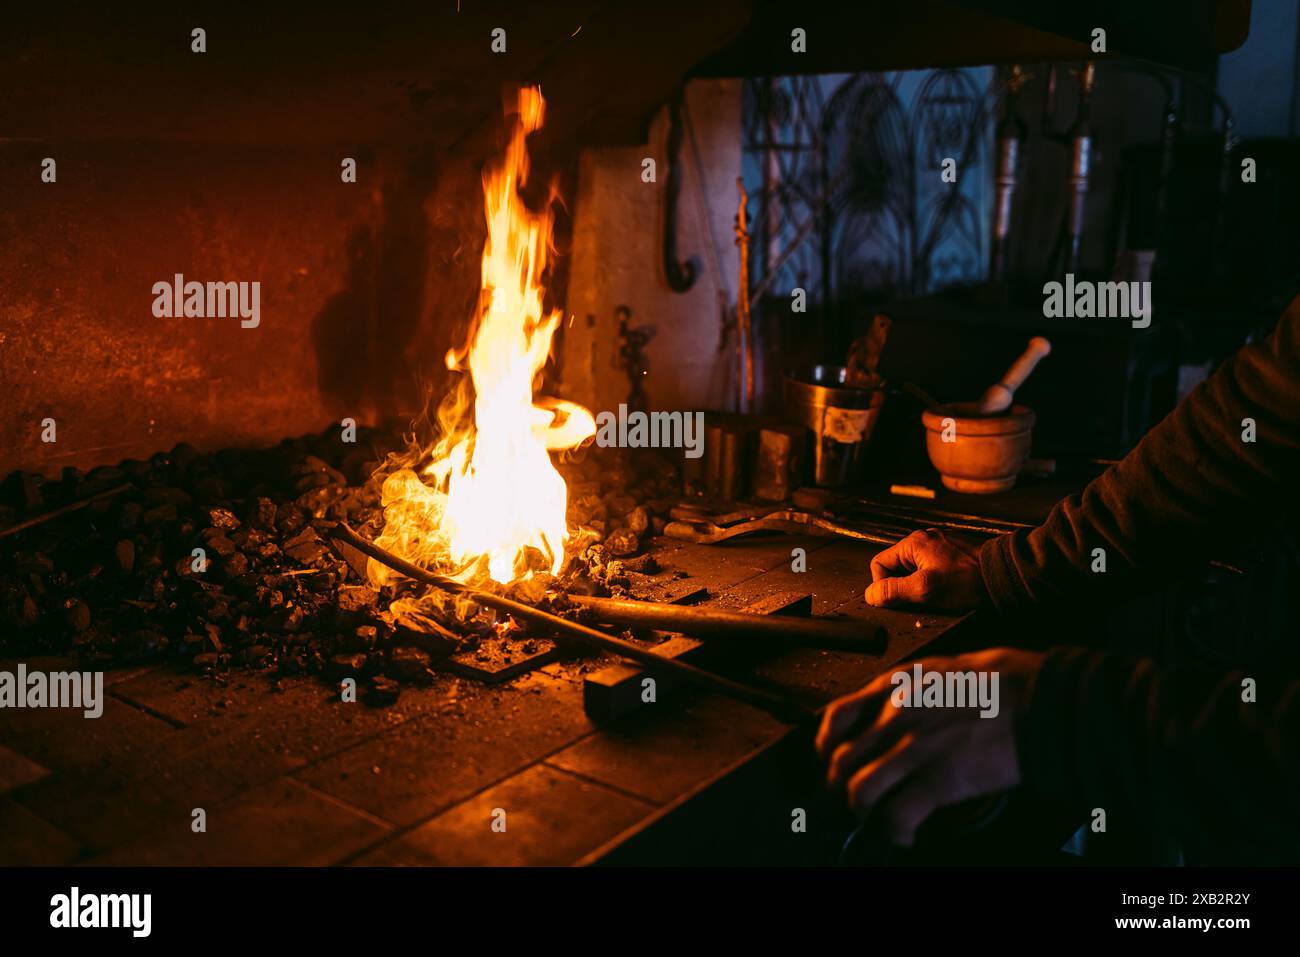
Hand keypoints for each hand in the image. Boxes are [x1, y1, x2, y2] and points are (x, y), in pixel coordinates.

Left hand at [815, 648, 1043, 845]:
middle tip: (853, 799)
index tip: (833, 763)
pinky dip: (896, 832)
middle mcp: (896, 716)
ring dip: (863, 812)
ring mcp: (915, 748)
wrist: (1037, 699)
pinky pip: (899, 815)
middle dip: (840, 788)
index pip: (836, 718)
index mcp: (895, 686)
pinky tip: (905, 835)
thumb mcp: (939, 668)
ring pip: (860, 791)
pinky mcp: (940, 779)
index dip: (828, 749)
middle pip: (842, 762)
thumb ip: (909, 690)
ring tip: (876, 819)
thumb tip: (892, 710)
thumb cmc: (998, 681)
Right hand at [865, 529, 986, 610]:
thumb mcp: (925, 590)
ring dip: (920, 587)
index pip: (879, 564)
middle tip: (921, 600)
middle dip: (904, 587)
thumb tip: (871, 594)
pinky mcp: (953, 556)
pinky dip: (935, 583)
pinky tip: (950, 592)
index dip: (883, 585)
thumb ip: (894, 591)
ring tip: (939, 596)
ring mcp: (940, 547)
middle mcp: (926, 540)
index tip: (897, 600)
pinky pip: (932, 571)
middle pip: (897, 568)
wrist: (1005, 577)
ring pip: (915, 571)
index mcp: (914, 543)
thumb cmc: (970, 581)